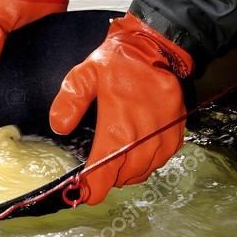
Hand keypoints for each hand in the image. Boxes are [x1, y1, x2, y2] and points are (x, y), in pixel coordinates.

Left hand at [49, 12, 193, 204]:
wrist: (158, 45)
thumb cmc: (121, 60)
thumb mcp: (86, 73)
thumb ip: (70, 101)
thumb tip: (60, 127)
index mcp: (119, 131)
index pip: (103, 180)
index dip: (90, 190)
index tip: (82, 190)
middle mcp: (143, 141)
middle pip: (122, 179)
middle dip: (107, 176)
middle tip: (97, 165)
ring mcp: (163, 139)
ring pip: (142, 173)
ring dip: (127, 170)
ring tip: (116, 156)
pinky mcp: (176, 135)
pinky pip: (159, 161)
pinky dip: (147, 160)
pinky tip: (137, 147)